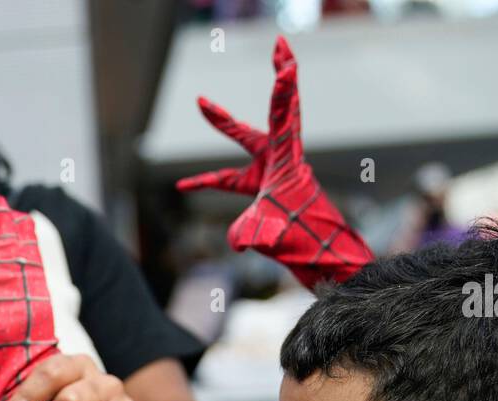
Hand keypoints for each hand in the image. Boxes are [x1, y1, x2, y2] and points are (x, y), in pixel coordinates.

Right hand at [176, 36, 371, 288]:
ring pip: (250, 139)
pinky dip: (207, 181)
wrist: (314, 255)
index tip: (286, 67)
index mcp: (285, 161)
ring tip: (205, 105)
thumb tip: (237, 242)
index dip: (283, 93)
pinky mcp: (262, 189)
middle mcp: (280, 160)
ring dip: (228, 124)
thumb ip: (249, 234)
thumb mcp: (269, 235)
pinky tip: (183, 187)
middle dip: (279, 80)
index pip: (284, 119)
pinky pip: (229, 179)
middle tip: (279, 49)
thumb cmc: (296, 239)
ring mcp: (272, 172)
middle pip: (275, 113)